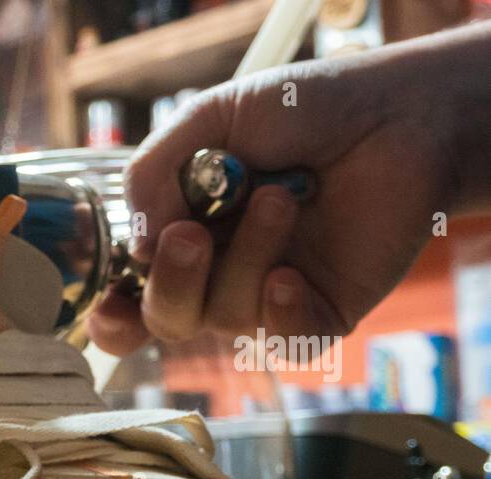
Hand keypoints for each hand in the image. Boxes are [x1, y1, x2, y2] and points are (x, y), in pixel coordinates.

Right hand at [88, 37, 466, 355]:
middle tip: (193, 234)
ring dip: (245, 259)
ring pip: (225, 318)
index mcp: (181, 238)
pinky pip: (285, 342)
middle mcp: (218, 275)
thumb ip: (152, 174)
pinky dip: (280, 315)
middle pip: (167, 321)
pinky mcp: (323, 313)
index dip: (111, 317)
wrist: (393, 112)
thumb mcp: (209, 122)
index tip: (110, 302)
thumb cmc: (300, 111)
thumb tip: (138, 248)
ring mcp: (269, 297)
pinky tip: (290, 275)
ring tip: (281, 199)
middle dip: (171, 284)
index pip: (130, 301)